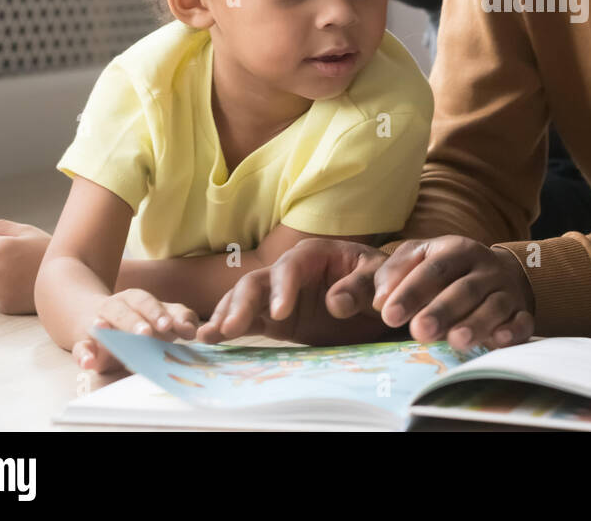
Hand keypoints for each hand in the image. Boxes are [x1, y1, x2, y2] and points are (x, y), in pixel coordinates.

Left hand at [0, 219, 50, 314]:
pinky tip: (23, 286)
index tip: (6, 246)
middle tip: (12, 261)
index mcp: (0, 247)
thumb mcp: (28, 232)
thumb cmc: (47, 251)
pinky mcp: (4, 304)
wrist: (68, 278)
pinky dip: (5, 292)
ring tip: (21, 274)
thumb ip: (0, 228)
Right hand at [77, 288, 199, 372]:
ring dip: (109, 330)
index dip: (159, 313)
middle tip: (146, 334)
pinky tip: (88, 362)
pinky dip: (84, 354)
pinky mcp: (83, 343)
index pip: (148, 302)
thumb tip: (192, 330)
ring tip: (110, 335)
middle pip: (125, 310)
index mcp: (137, 300)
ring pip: (102, 322)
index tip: (169, 326)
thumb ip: (180, 320)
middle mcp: (116, 306)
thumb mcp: (161, 319)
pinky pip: (81, 347)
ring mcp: (98, 323)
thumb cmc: (140, 322)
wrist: (95, 321)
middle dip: (137, 321)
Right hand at [196, 238, 396, 345]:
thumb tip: (336, 303)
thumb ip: (362, 286)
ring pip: (244, 298)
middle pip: (258, 281)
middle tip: (232, 328)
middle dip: (241, 303)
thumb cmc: (381, 282)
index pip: (292, 266)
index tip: (280, 313)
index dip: (282, 288)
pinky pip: (246, 319)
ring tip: (209, 334)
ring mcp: (278, 294)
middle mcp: (290, 270)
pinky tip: (208, 337)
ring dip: (227, 314)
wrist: (382, 304)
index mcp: (316, 254)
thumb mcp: (379, 279)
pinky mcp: (274, 319)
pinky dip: (227, 326)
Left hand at [352, 236, 534, 351]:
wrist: (500, 272)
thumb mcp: (420, 258)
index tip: (389, 314)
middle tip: (419, 330)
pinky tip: (499, 340)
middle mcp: (484, 269)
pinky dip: (513, 331)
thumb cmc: (448, 270)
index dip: (411, 291)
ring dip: (476, 324)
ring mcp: (506, 291)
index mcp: (457, 249)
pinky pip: (522, 322)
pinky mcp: (521, 313)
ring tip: (456, 341)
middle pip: (464, 289)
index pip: (434, 268)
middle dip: (442, 310)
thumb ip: (394, 273)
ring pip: (493, 306)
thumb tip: (379, 301)